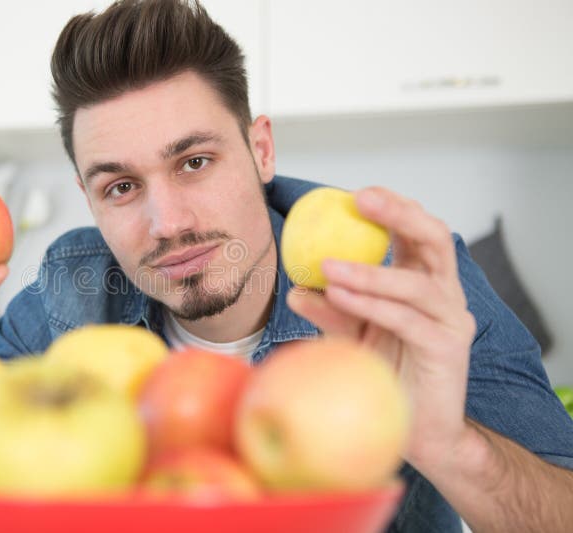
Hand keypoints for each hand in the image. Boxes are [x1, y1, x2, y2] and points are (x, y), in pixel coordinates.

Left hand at [286, 187, 476, 472]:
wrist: (416, 429)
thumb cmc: (386, 372)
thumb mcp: (350, 333)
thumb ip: (330, 309)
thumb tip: (295, 288)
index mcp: (423, 281)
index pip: (416, 231)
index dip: (393, 207)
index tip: (355, 194)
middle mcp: (444, 294)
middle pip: (435, 239)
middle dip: (399, 214)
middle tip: (360, 201)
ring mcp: (451, 320)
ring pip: (418, 283)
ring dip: (370, 272)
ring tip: (328, 267)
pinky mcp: (448, 349)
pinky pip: (408, 321)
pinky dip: (373, 305)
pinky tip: (340, 297)